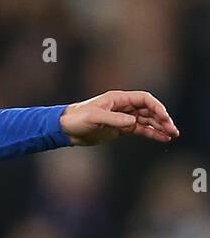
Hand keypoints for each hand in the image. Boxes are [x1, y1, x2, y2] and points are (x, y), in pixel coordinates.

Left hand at [60, 90, 177, 145]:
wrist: (64, 129)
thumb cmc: (77, 119)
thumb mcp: (94, 118)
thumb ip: (114, 120)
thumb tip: (133, 123)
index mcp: (119, 99)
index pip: (144, 99)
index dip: (156, 107)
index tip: (164, 117)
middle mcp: (123, 107)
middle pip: (149, 110)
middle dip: (162, 119)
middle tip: (172, 129)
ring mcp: (122, 118)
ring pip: (146, 121)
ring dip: (159, 127)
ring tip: (172, 135)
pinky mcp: (119, 129)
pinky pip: (139, 130)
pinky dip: (150, 133)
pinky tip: (161, 138)